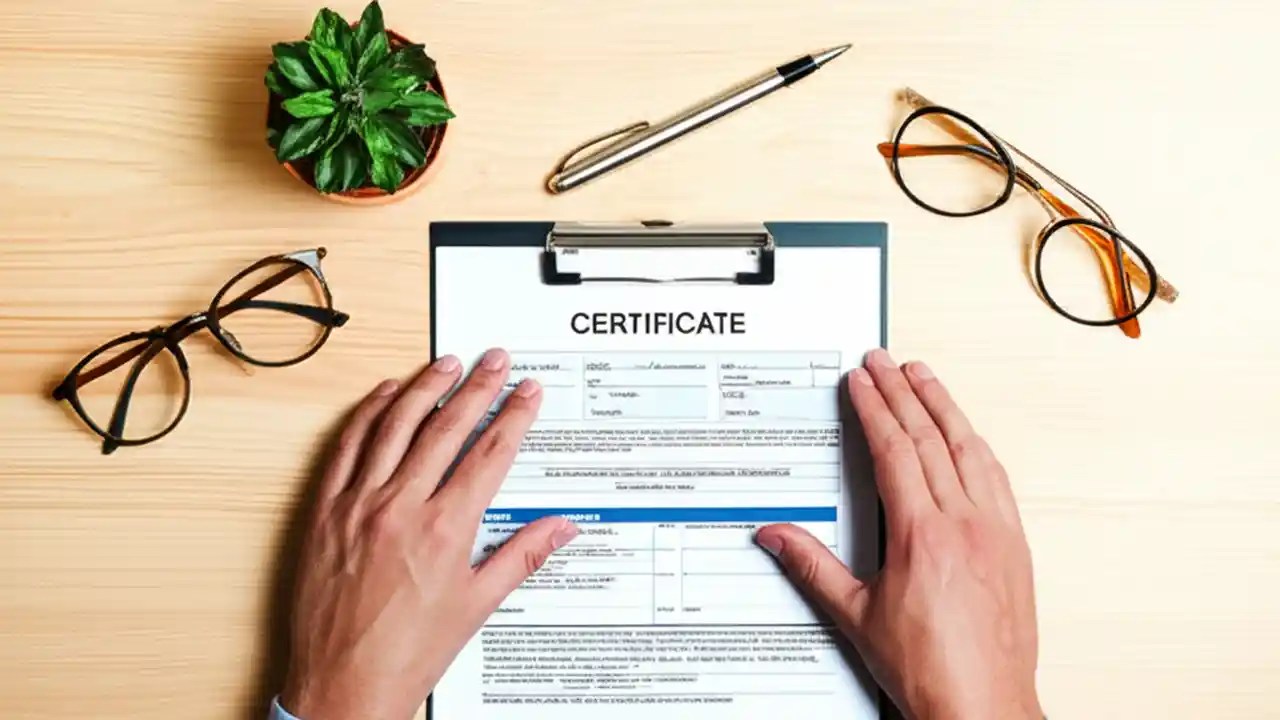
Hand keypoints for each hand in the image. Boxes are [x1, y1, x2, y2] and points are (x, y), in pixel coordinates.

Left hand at [281, 350, 578, 719]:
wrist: (343, 685)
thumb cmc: (406, 653)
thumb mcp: (477, 605)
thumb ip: (520, 556)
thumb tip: (559, 529)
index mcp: (445, 529)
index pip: (489, 453)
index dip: (513, 415)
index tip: (527, 392)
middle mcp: (401, 508)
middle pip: (447, 428)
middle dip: (477, 387)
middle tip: (494, 360)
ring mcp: (359, 505)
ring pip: (394, 425)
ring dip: (424, 387)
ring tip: (445, 364)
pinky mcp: (325, 512)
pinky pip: (346, 447)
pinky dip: (367, 414)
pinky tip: (384, 395)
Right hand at [756, 349, 1040, 719]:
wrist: (982, 705)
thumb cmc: (928, 669)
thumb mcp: (856, 616)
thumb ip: (812, 567)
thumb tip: (776, 537)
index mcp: (921, 536)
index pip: (894, 451)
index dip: (875, 409)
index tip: (862, 382)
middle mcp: (965, 524)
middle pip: (931, 438)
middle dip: (903, 392)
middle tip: (885, 362)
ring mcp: (996, 531)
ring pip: (970, 449)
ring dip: (945, 407)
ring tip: (926, 378)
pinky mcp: (1015, 546)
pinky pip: (997, 478)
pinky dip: (977, 446)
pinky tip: (968, 435)